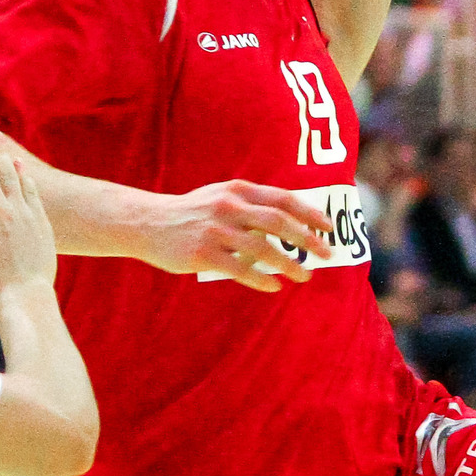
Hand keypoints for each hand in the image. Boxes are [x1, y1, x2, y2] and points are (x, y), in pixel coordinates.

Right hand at [136, 180, 335, 292]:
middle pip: (279, 223)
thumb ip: (251, 205)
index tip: (329, 228)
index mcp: (237, 190)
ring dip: (289, 265)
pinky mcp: (203, 254)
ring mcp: (216, 231)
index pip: (283, 199)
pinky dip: (262, 279)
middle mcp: (229, 207)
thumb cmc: (191, 213)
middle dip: (307, 240)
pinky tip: (275, 286)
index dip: (310, 214)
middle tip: (326, 254)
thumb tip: (291, 223)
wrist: (147, 222)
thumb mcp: (220, 196)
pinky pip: (240, 270)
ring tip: (304, 276)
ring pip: (263, 249)